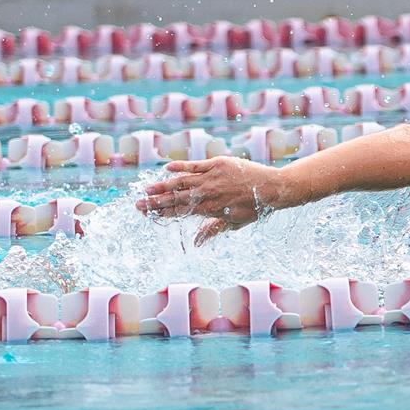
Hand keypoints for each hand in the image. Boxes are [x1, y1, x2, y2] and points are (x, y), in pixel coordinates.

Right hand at [137, 156, 285, 242]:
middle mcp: (207, 194)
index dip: (162, 213)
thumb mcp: (233, 223)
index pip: (180, 212)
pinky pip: (195, 165)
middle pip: (175, 199)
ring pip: (181, 182)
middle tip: (137, 204)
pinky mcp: (217, 164)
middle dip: (155, 202)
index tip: (147, 214)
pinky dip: (180, 166)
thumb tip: (196, 244)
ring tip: (146, 189)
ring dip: (162, 186)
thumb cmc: (253, 208)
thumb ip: (212, 231)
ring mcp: (211, 178)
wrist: (271, 188)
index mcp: (209, 210)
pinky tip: (167, 168)